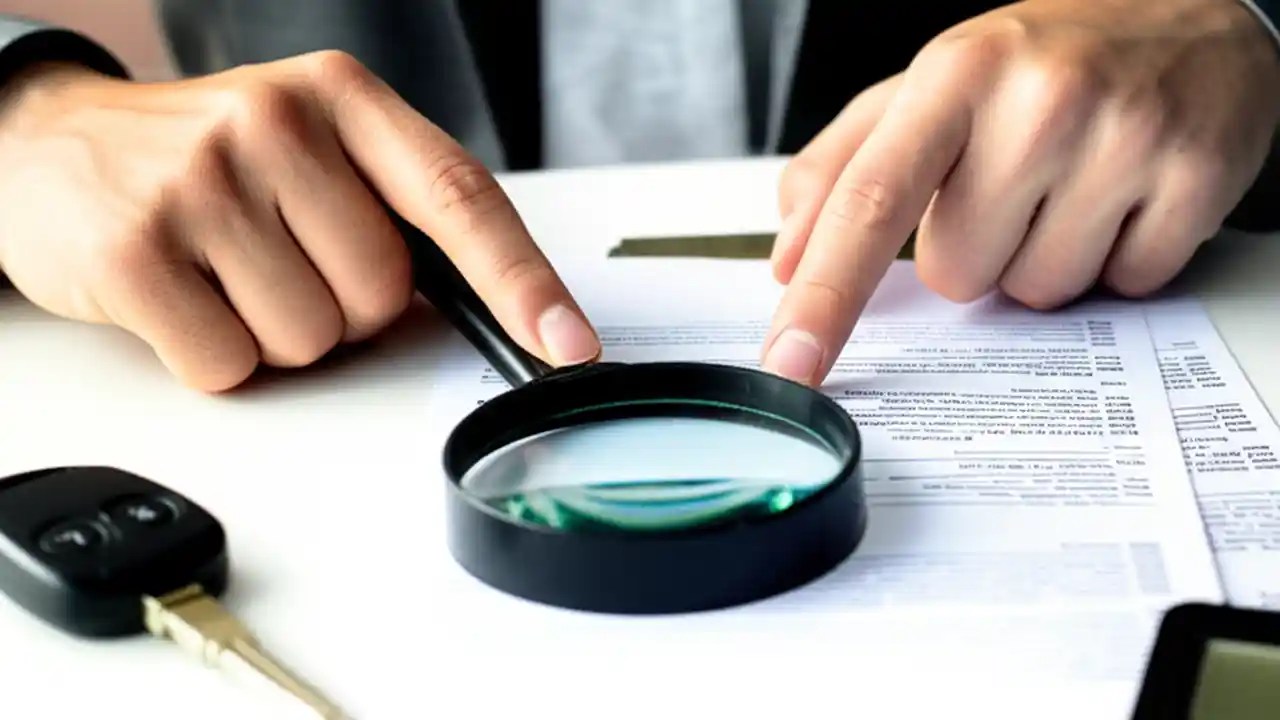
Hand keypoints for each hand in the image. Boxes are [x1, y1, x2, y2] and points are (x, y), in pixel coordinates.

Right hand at [0, 53, 598, 390]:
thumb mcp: (311, 145)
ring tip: (228, 272)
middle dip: (344, 307)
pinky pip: (230, 365)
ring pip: (311, 341)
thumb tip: (489, 305)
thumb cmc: (208, 155)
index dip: (523, 281)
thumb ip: (395, 207)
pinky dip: (216, 355)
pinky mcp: (135, 250)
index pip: (460, 198)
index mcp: (342, 99)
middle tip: (282, 260)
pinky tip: (185, 296)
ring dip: (277, 333)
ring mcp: (201, 184)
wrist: (51, 144)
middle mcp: (276, 126)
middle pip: (382, 296)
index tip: (568, 345)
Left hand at [764, 0, 1279, 385]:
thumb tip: (788, 256)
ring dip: (1043, 257)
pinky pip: (1120, 287)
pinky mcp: (1196, 177)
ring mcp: (1123, 138)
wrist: (1191, 12)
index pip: (869, 201)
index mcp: (955, 75)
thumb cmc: (1043, 60)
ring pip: (1035, 292)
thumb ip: (842, 167)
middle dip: (975, 249)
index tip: (790, 362)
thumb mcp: (932, 86)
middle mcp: (1038, 102)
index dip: (823, 294)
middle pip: (954, 275)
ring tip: (1072, 184)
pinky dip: (1116, 258)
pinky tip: (1125, 195)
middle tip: (1014, 183)